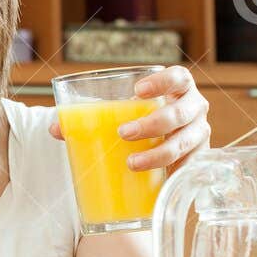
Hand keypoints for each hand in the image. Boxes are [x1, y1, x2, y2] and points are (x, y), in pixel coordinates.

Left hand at [49, 65, 209, 172]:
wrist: (161, 143)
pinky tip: (162, 179)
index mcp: (178, 88)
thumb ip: (90, 117)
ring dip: (159, 153)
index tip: (137, 91)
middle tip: (123, 133)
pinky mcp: (199, 157)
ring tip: (131, 163)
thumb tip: (56, 128)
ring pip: (186, 141)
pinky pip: (193, 166)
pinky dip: (177, 172)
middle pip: (180, 113)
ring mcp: (200, 133)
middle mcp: (194, 108)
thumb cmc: (138, 120)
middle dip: (153, 123)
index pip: (178, 77)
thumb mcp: (119, 114)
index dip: (163, 81)